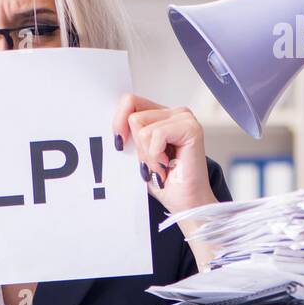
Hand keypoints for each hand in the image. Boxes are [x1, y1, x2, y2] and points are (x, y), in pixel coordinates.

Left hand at [112, 94, 215, 216]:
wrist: (185, 203)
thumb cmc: (164, 183)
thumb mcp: (136, 155)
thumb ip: (128, 136)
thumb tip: (112, 127)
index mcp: (160, 116)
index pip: (129, 101)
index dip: (118, 122)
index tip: (120, 145)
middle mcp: (173, 113)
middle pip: (133, 116)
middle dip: (137, 147)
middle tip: (151, 165)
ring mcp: (184, 118)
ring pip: (142, 127)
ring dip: (147, 155)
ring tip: (160, 167)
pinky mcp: (191, 128)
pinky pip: (156, 135)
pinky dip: (156, 156)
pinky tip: (168, 166)